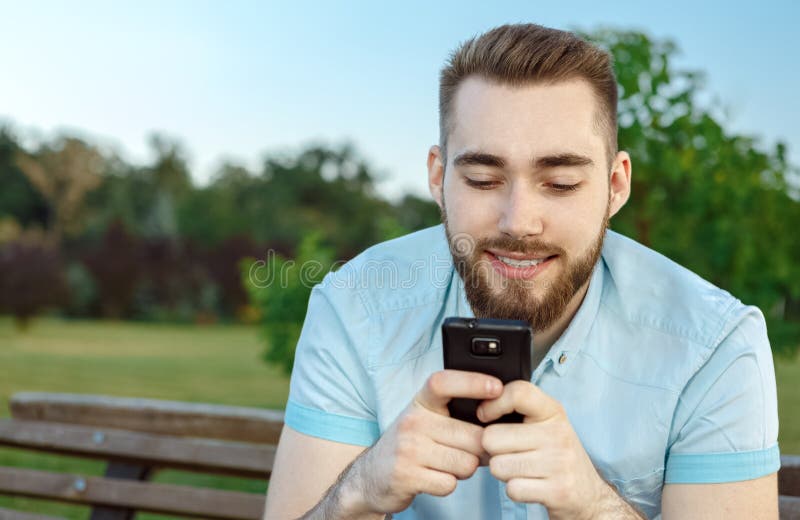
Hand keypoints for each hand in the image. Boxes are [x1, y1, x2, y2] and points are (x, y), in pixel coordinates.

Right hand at [341, 370, 502, 514]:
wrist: (371, 474)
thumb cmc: (410, 443)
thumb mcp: (426, 418)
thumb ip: (456, 414)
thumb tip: (499, 418)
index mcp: (421, 402)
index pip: (444, 383)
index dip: (472, 382)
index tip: (497, 388)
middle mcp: (413, 421)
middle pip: (472, 436)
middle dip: (478, 451)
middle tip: (464, 452)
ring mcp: (408, 448)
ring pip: (465, 463)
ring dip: (463, 470)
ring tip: (445, 464)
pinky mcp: (406, 475)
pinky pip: (449, 484)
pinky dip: (447, 484)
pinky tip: (433, 477)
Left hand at [478, 381, 612, 519]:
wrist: (589, 493)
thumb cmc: (556, 454)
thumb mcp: (545, 423)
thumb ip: (517, 410)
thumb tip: (479, 408)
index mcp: (553, 411)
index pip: (518, 392)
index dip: (493, 404)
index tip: (485, 416)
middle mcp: (558, 433)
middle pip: (492, 437)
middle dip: (492, 450)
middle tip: (510, 453)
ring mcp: (559, 462)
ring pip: (498, 466)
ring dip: (503, 472)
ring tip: (522, 469)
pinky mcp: (558, 491)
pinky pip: (513, 489)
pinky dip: (516, 490)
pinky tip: (530, 485)